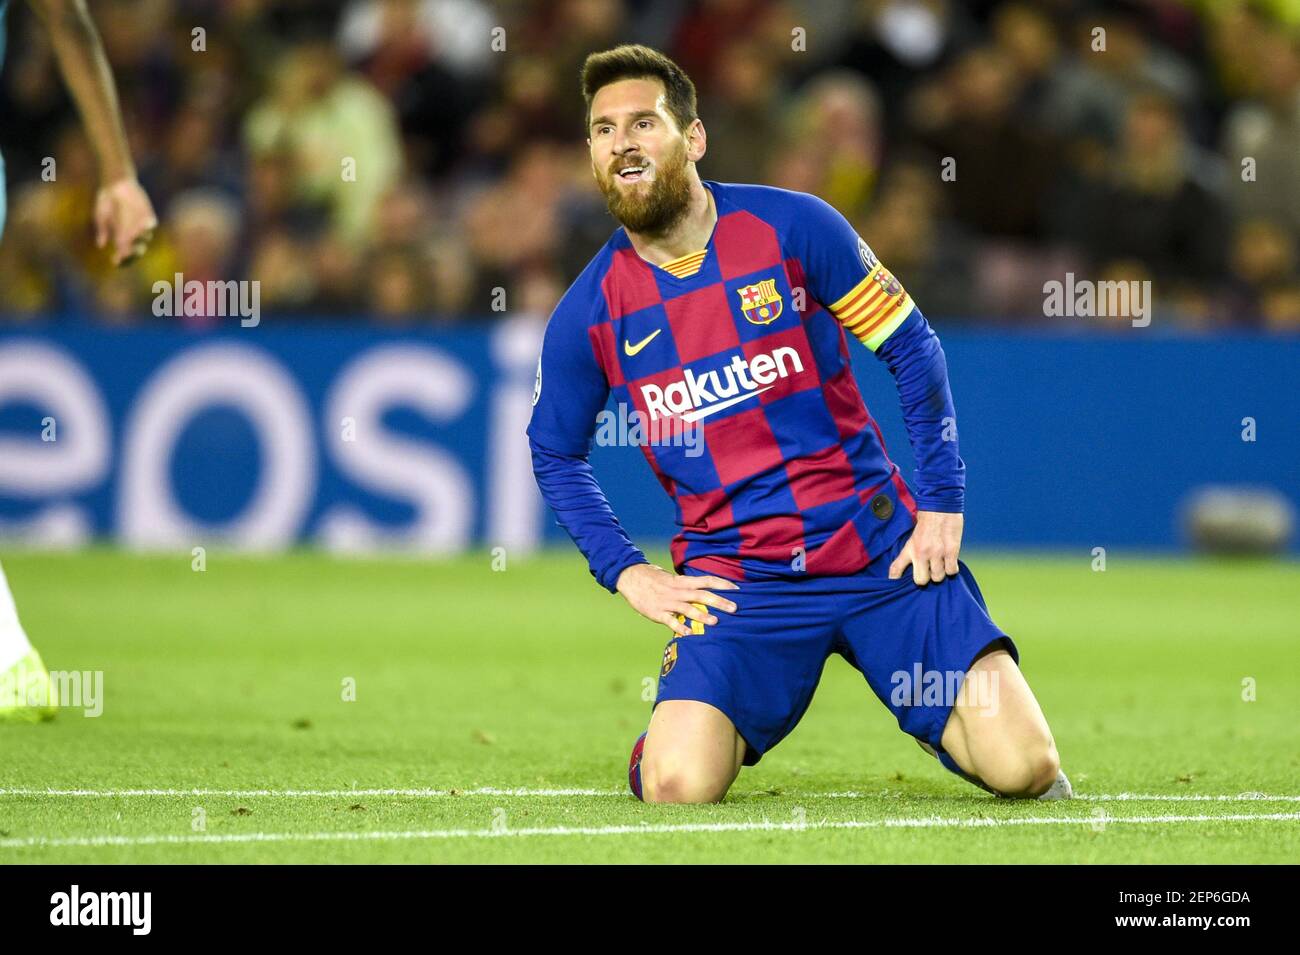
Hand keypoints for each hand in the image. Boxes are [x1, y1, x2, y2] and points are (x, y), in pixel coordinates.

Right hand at [93, 177, 157, 265]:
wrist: (116, 183)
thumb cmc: (106, 200)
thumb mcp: (101, 216)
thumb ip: (102, 230)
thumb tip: (101, 245)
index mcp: (121, 237)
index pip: (123, 253)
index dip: (120, 259)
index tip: (115, 261)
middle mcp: (133, 234)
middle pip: (136, 250)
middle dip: (133, 254)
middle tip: (128, 255)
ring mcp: (142, 226)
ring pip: (144, 239)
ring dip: (140, 242)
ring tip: (136, 245)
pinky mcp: (149, 216)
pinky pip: (150, 224)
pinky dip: (147, 228)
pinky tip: (144, 228)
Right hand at [615, 563, 738, 636]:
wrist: (630, 577)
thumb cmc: (653, 577)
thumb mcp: (671, 577)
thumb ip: (686, 584)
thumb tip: (703, 588)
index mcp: (681, 581)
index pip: (706, 580)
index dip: (722, 583)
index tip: (736, 588)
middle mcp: (677, 591)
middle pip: (702, 595)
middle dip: (719, 602)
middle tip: (734, 608)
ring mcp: (667, 602)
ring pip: (688, 609)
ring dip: (702, 616)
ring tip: (716, 622)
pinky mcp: (657, 613)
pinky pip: (670, 621)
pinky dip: (680, 627)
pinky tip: (689, 634)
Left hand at [888, 510, 962, 585]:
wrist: (940, 505)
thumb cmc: (927, 519)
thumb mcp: (914, 534)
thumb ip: (913, 549)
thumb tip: (915, 563)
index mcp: (910, 548)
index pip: (896, 568)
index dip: (894, 578)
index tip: (894, 583)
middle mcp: (921, 553)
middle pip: (921, 580)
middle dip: (925, 578)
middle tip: (928, 570)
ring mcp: (937, 553)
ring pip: (938, 577)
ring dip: (940, 573)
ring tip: (941, 564)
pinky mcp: (951, 551)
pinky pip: (952, 570)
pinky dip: (952, 568)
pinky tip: (950, 561)